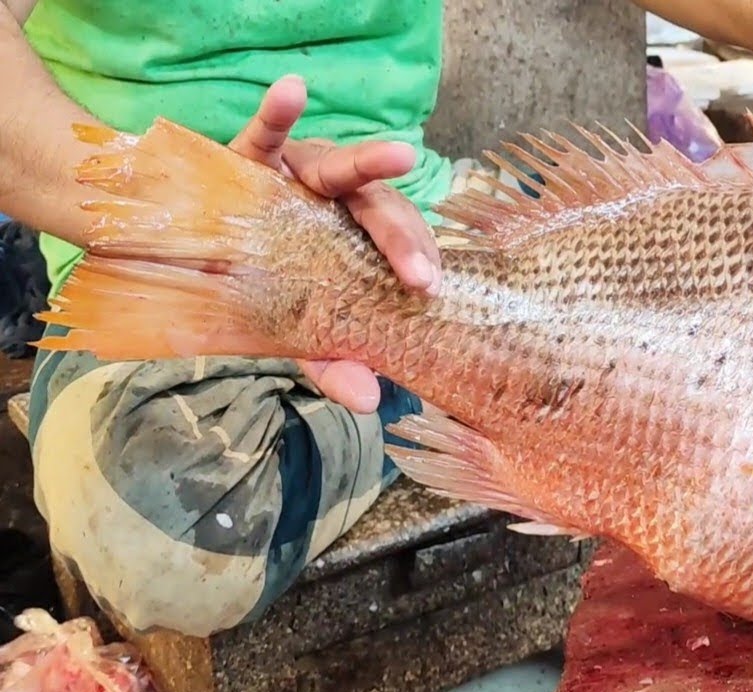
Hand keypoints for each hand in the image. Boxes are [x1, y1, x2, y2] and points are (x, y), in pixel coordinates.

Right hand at [229, 75, 440, 413]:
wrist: (179, 250)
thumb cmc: (257, 284)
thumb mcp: (295, 329)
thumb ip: (332, 358)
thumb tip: (370, 400)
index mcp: (357, 241)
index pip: (398, 249)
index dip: (417, 262)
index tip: (433, 288)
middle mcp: (336, 203)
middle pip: (379, 212)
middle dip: (404, 237)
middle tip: (422, 274)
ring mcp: (295, 175)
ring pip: (338, 167)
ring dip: (370, 162)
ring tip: (400, 157)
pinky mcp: (248, 155)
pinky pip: (265, 131)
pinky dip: (278, 111)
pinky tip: (291, 90)